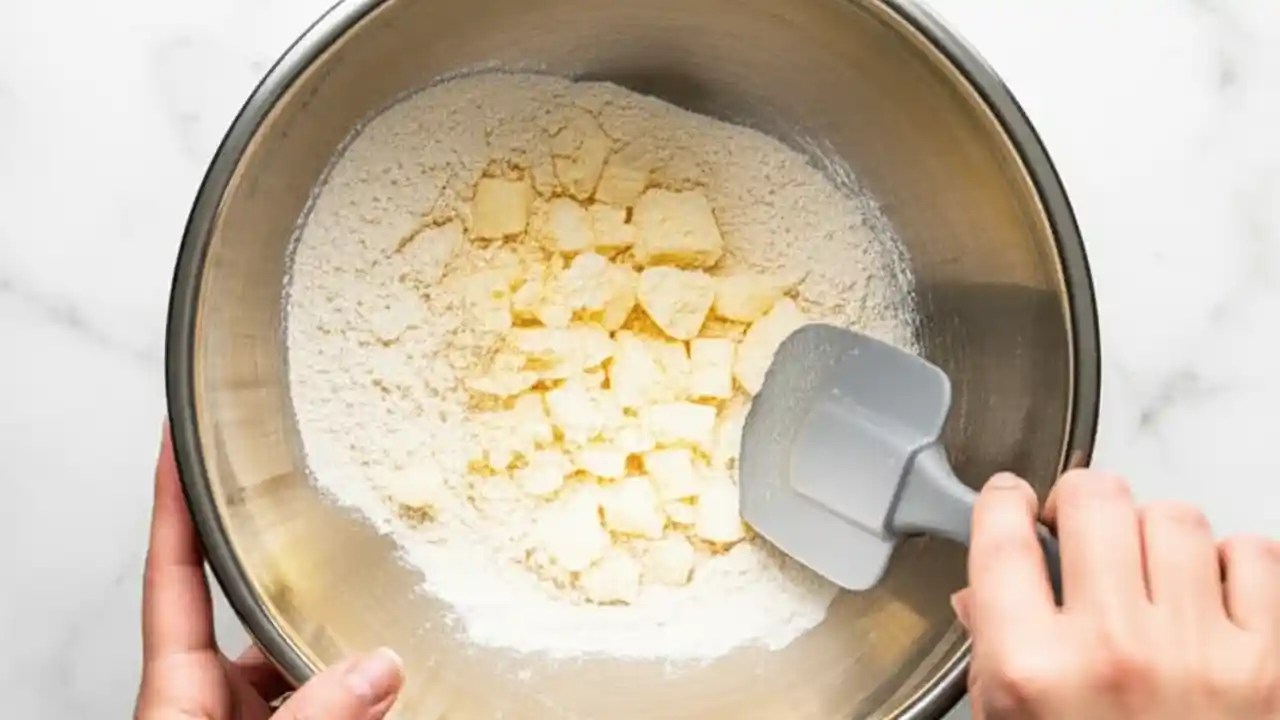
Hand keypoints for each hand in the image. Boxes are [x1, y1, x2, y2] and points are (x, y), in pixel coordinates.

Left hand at [136, 429, 404, 718]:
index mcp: (178, 692)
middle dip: (287, 556)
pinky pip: (321, 693)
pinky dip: (355, 676)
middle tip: (321, 500)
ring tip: (391, 602)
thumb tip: (379, 665)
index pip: (172, 574)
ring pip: (293, 654)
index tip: (178, 440)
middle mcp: (208, 701)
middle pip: (244, 607)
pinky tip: (395, 671)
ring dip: (336, 630)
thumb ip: (315, 714)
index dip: (173, 501)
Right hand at [954, 470, 1279, 718]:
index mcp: (1034, 671)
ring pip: (1176, 517)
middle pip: (1095, 499)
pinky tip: (1209, 597)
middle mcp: (1114, 650)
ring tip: (1150, 569)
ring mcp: (1199, 651)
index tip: (1009, 498)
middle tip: (1081, 523)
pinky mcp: (1273, 661)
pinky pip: (1255, 554)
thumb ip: (994, 656)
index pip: (1003, 537)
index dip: (1002, 501)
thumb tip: (982, 595)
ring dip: (1157, 534)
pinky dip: (1234, 564)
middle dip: (1081, 501)